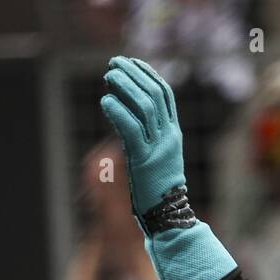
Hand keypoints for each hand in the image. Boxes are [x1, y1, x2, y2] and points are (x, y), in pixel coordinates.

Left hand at [101, 56, 186, 225]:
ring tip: (108, 77)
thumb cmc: (157, 189)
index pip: (165, 94)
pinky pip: (132, 130)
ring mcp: (158, 148)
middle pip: (155, 94)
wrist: (167, 216)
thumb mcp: (156, 156)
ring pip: (145, 107)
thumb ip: (146, 134)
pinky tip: (106, 101)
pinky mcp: (144, 161)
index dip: (148, 74)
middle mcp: (169, 137)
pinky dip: (118, 112)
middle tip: (113, 64)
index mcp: (173, 134)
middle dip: (133, 75)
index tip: (130, 62)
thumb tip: (125, 111)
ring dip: (125, 88)